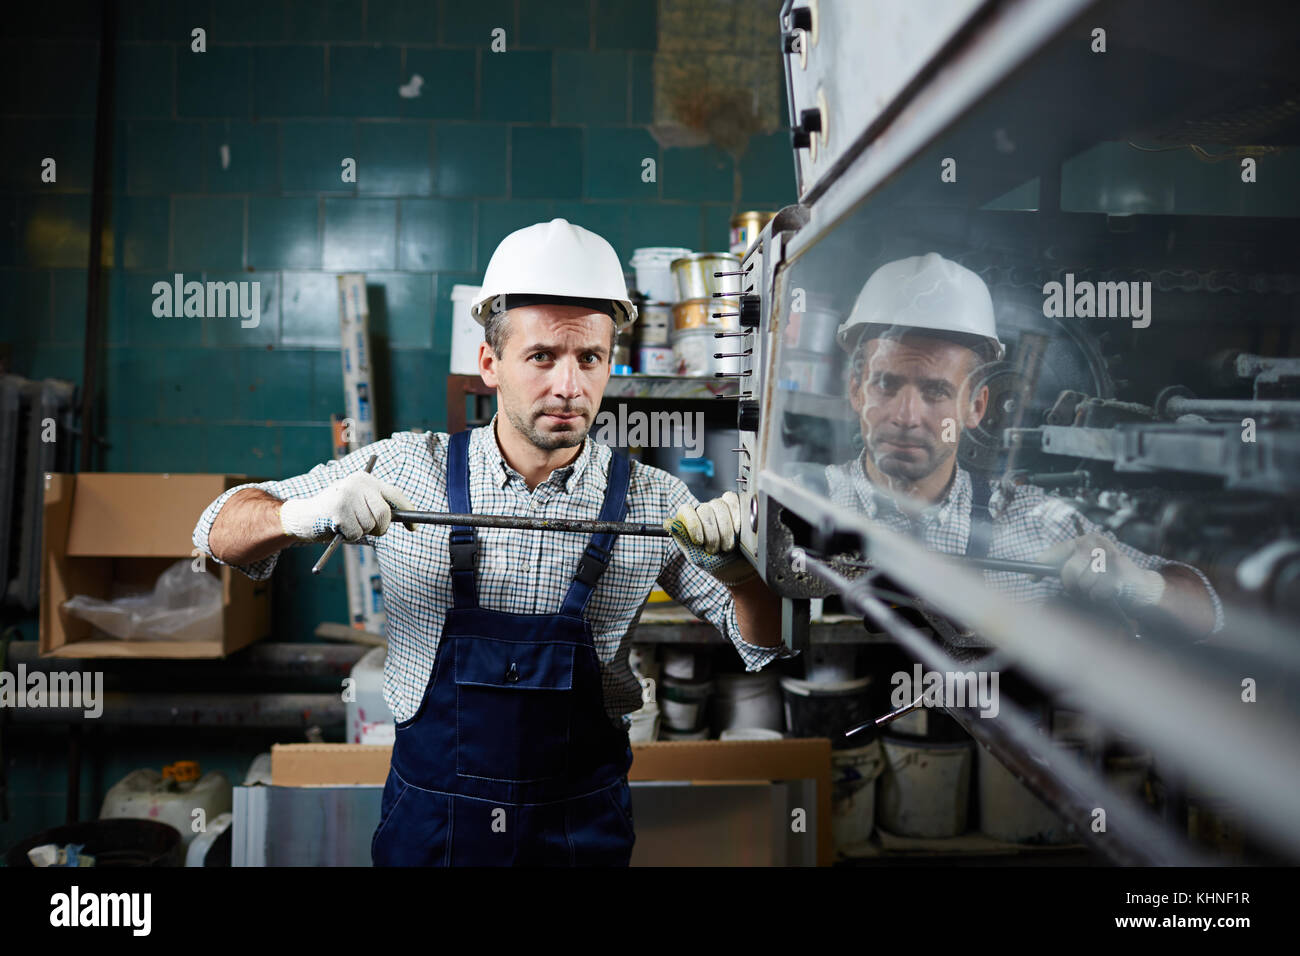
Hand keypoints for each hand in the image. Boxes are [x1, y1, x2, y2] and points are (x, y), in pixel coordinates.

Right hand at [279, 472, 416, 542]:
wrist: (303, 515)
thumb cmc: (335, 512)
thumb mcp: (357, 502)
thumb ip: (376, 505)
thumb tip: (406, 519)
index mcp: (365, 479)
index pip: (395, 494)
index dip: (408, 511)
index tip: (414, 528)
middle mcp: (358, 483)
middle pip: (385, 514)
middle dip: (380, 528)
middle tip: (369, 531)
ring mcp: (347, 496)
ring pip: (370, 526)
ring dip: (360, 532)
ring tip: (346, 523)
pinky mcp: (338, 511)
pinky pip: (357, 534)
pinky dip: (350, 537)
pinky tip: (338, 528)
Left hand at [664, 491, 755, 585]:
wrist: (735, 567)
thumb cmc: (712, 561)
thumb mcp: (695, 556)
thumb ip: (683, 539)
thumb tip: (668, 524)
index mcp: (689, 520)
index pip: (686, 510)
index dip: (693, 524)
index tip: (699, 542)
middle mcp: (703, 510)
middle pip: (705, 510)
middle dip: (711, 534)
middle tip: (714, 550)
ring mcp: (719, 506)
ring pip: (720, 506)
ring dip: (725, 530)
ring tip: (726, 547)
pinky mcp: (734, 506)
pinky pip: (733, 502)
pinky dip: (736, 518)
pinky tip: (737, 531)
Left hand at [1037, 532, 1164, 607]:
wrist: (1140, 586)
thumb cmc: (1106, 577)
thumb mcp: (1084, 567)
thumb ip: (1062, 568)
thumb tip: (1033, 576)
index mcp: (1083, 541)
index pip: (1056, 551)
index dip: (1042, 566)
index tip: (1032, 579)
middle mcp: (1095, 543)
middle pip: (1069, 572)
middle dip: (1072, 585)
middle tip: (1081, 588)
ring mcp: (1109, 556)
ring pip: (1084, 583)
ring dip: (1089, 592)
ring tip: (1099, 587)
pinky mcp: (1120, 572)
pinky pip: (1098, 592)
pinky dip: (1101, 596)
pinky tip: (1110, 591)